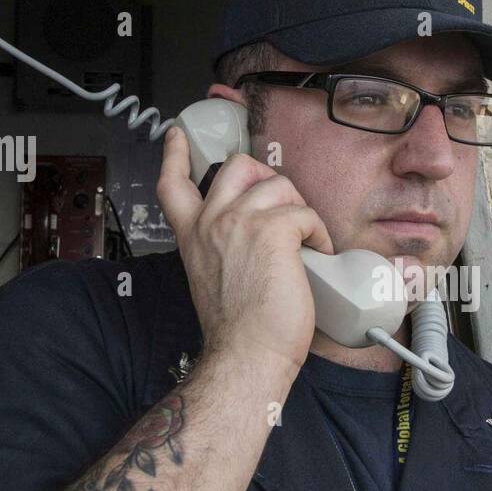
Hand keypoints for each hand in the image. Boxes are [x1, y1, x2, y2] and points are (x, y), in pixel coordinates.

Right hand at [157, 126, 333, 376]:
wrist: (246, 355)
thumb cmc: (237, 332)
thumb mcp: (211, 280)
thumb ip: (222, 251)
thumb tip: (253, 242)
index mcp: (192, 237)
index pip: (172, 184)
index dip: (174, 154)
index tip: (177, 135)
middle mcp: (211, 223)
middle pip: (237, 166)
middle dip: (266, 176)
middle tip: (283, 205)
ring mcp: (240, 222)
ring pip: (278, 185)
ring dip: (300, 210)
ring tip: (306, 242)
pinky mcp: (273, 230)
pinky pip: (305, 213)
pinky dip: (319, 234)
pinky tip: (318, 255)